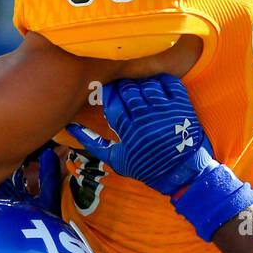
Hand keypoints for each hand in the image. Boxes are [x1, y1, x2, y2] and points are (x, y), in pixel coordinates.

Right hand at [65, 75, 218, 197]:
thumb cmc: (146, 166)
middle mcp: (146, 118)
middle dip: (123, 87)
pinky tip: (156, 86)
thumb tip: (70, 127)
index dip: (107, 94)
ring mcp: (165, 110)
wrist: (182, 172)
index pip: (112, 101)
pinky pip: (169, 83)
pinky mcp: (182, 106)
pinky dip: (161, 80)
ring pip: (147, 84)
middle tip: (123, 91)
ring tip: (139, 89)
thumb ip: (92, 142)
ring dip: (140, 83)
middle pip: (128, 90)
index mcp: (128, 130)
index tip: (108, 92)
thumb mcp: (115, 159)